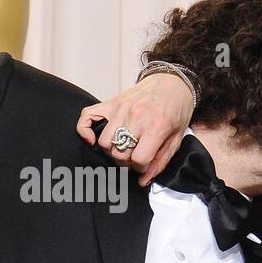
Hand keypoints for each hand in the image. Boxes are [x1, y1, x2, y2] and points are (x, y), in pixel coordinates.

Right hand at [75, 73, 193, 184]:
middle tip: (134, 157)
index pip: (138, 160)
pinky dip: (84, 130)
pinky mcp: (110, 102)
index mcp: (156, 126)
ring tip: (122, 148)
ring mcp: (120, 109)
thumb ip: (160, 161)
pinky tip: (91, 139)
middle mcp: (136, 117)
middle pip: (119, 154)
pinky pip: (87, 117)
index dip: (141, 168)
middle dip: (126, 162)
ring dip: (112, 150)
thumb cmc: (176, 109)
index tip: (145, 164)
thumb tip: (143, 180)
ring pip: (104, 142)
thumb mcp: (176, 138)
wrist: (172, 81)